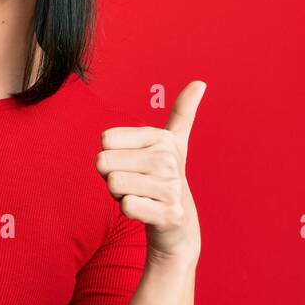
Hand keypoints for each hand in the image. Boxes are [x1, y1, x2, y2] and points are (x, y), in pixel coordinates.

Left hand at [95, 81, 206, 261]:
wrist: (178, 222)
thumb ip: (183, 112)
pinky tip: (146, 210)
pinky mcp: (168, 213)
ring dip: (118, 195)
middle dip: (112, 177)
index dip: (111, 155)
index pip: (106, 140)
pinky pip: (127, 206)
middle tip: (134, 183)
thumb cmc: (162, 177)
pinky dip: (128, 210)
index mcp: (163, 139)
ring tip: (140, 195)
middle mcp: (169, 160)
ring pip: (113, 184)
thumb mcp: (172, 142)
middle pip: (104, 163)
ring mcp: (171, 187)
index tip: (132, 163)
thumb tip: (200, 82)